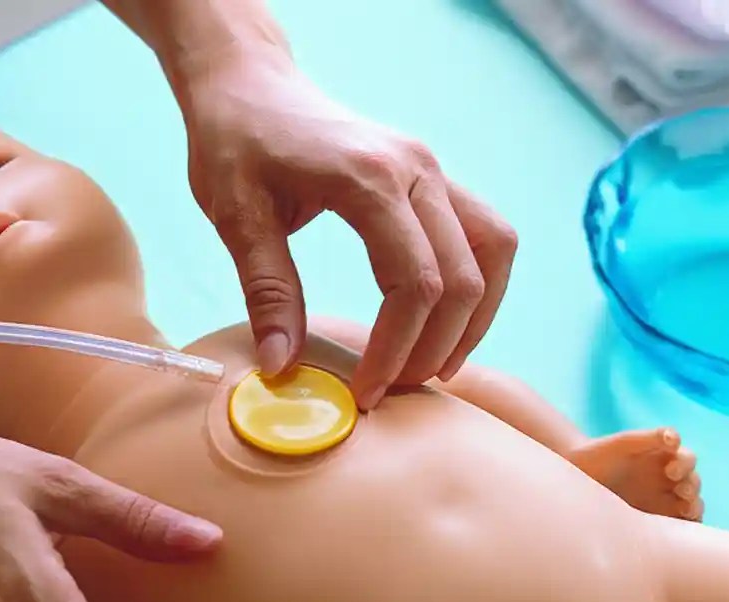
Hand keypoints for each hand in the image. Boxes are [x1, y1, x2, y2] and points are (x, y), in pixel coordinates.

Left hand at [181, 58, 517, 407]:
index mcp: (370, 178)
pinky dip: (479, 284)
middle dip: (435, 347)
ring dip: (475, 317)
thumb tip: (283, 367)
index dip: (396, 350)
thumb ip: (266, 290)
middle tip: (395, 390)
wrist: (249, 82)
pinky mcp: (433, 177)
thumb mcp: (236, 215)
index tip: (366, 392)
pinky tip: (448, 320)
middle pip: (462, 278)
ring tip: (437, 364)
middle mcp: (417, 170)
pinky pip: (485, 235)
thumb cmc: (236, 141)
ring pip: (493, 252)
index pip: (414, 283)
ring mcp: (433, 170)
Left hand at [563, 429, 703, 521]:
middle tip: (681, 491)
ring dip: (694, 508)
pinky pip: (679, 528)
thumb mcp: (622, 444)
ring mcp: (664, 501)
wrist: (575, 478)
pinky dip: (686, 529)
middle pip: (693, 483)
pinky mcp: (656, 522)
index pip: (687, 459)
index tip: (670, 470)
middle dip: (692, 487)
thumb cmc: (600, 455)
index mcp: (665, 457)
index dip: (686, 463)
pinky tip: (680, 533)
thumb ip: (648, 438)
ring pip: (692, 506)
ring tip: (686, 511)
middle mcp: (669, 480)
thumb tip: (674, 438)